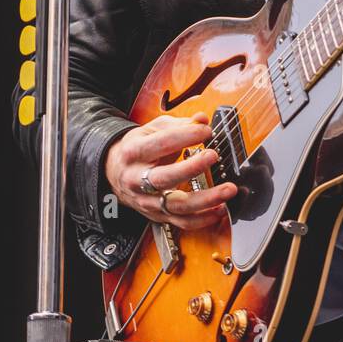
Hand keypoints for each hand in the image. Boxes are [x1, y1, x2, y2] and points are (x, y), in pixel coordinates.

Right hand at [103, 112, 236, 231]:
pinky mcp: (158, 216)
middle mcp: (137, 180)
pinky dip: (204, 219)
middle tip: (213, 155)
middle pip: (164, 178)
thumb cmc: (137, 149)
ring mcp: (148, 201)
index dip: (185, 136)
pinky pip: (182, 222)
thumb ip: (178, 125)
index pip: (160, 144)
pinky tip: (220, 209)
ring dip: (206, 200)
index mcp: (134, 153)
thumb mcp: (151, 131)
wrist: (114, 173)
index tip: (206, 131)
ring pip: (177, 206)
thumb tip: (202, 119)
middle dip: (192, 168)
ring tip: (228, 189)